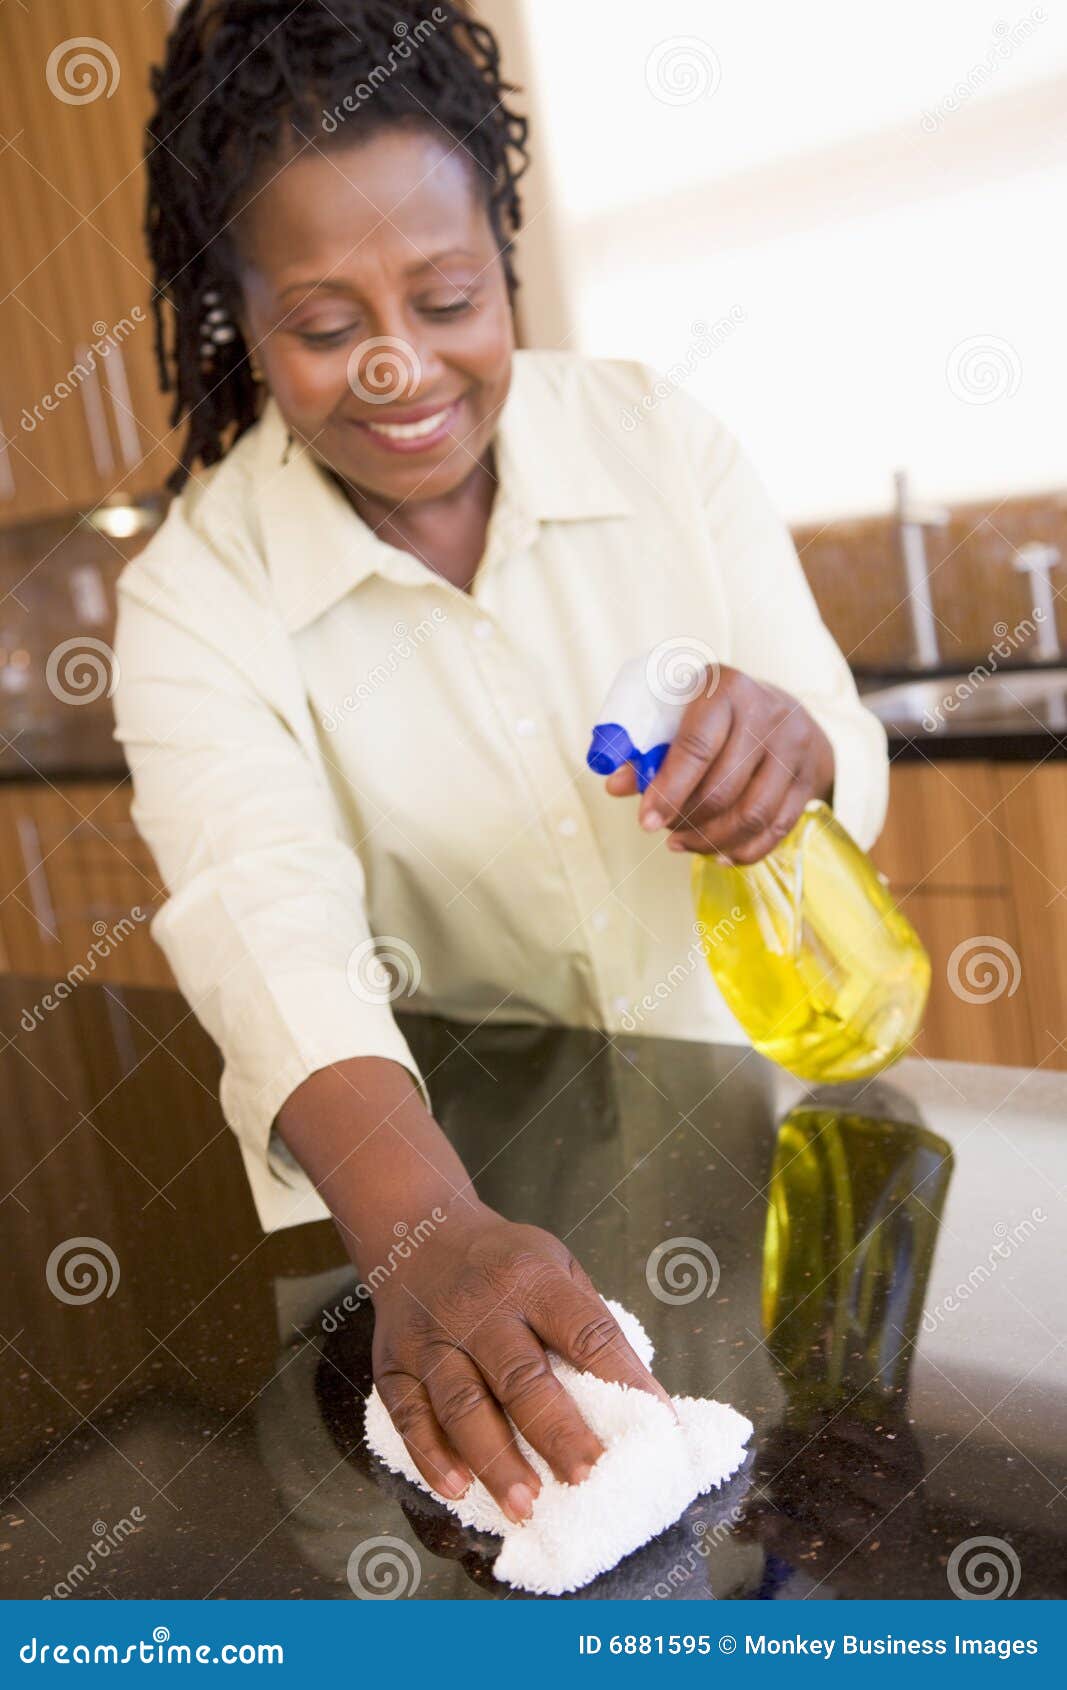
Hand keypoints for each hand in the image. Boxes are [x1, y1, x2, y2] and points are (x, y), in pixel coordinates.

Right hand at [371, 1200, 673, 1522]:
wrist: (418, 1234)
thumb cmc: (504, 1264)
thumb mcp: (556, 1265)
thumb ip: (589, 1324)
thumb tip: (642, 1401)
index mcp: (532, 1279)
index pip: (584, 1331)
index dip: (623, 1378)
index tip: (655, 1425)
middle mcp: (480, 1306)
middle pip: (520, 1377)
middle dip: (557, 1433)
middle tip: (587, 1479)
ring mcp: (432, 1337)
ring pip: (462, 1406)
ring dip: (495, 1459)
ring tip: (526, 1504)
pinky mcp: (393, 1364)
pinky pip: (409, 1417)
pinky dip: (432, 1456)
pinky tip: (458, 1489)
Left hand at [605, 664, 833, 862]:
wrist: (786, 712)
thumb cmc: (719, 714)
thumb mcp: (683, 713)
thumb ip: (649, 749)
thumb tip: (615, 786)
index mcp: (727, 690)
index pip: (696, 748)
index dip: (668, 791)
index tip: (646, 822)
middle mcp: (767, 716)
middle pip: (724, 789)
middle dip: (687, 820)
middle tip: (665, 830)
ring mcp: (793, 750)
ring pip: (753, 815)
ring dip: (712, 841)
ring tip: (683, 844)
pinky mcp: (808, 780)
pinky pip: (776, 831)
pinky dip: (743, 851)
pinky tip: (717, 854)